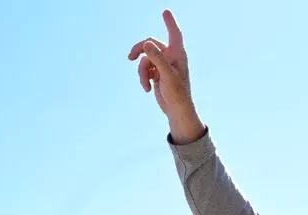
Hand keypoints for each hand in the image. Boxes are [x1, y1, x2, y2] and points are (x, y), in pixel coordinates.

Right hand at [128, 10, 203, 141]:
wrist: (176, 110)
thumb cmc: (178, 93)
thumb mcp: (167, 75)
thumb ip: (157, 58)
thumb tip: (146, 44)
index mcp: (178, 53)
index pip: (174, 33)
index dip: (169, 22)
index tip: (165, 11)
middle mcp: (170, 56)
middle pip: (150, 45)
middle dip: (140, 51)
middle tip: (130, 57)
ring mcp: (163, 65)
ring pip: (145, 60)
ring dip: (141, 72)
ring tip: (145, 84)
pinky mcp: (157, 74)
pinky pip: (144, 70)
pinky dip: (143, 79)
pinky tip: (146, 89)